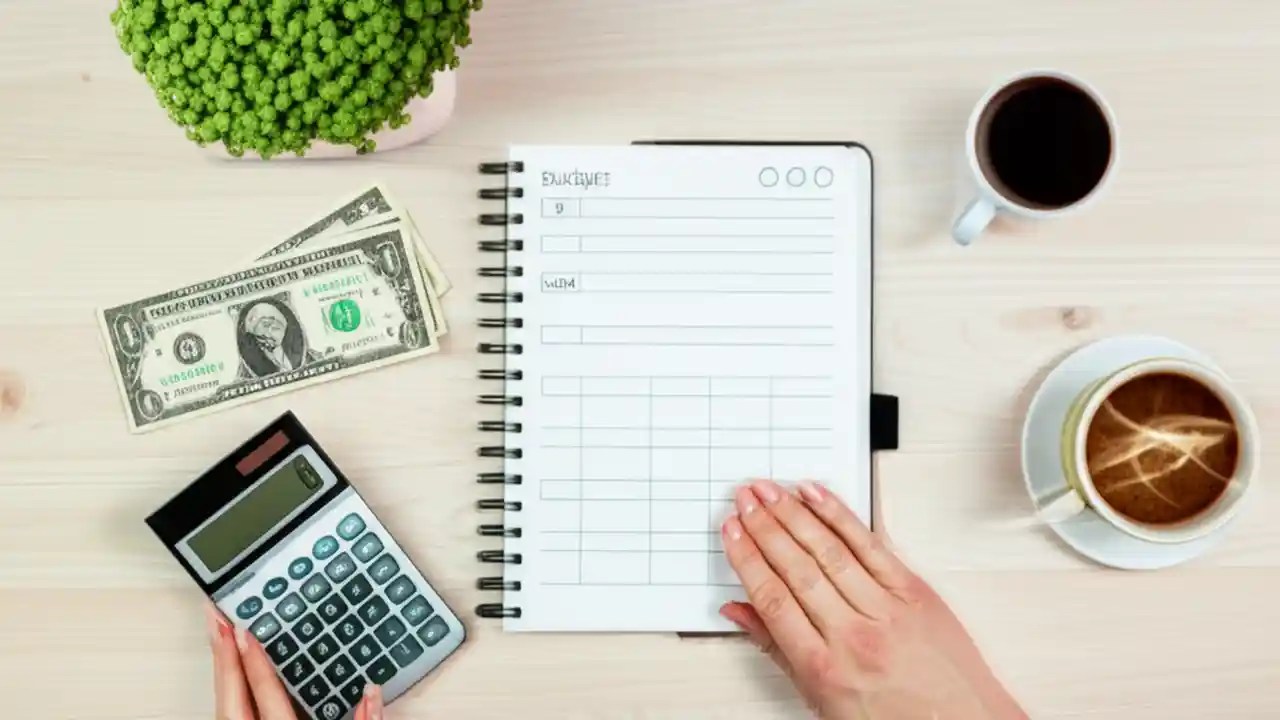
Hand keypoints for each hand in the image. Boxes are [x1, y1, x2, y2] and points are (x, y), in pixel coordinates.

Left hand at [206, 602, 384, 719]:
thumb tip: (372, 691)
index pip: (264, 693)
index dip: (253, 661)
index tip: (244, 630)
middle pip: (231, 695)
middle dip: (223, 654)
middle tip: (216, 617)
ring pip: (222, 702)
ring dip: (221, 667)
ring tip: (217, 634)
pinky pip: (226, 709)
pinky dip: (226, 685)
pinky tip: (227, 670)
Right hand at [719, 480, 1026, 719]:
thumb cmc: (893, 719)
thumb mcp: (819, 699)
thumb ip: (776, 649)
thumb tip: (739, 613)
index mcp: (824, 667)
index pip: (772, 599)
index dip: (746, 559)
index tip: (731, 533)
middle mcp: (854, 636)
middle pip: (796, 568)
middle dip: (764, 527)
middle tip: (744, 500)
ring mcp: (887, 609)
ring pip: (829, 550)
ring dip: (793, 514)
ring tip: (770, 491)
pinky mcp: (913, 591)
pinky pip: (871, 545)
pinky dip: (840, 516)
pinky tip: (818, 497)